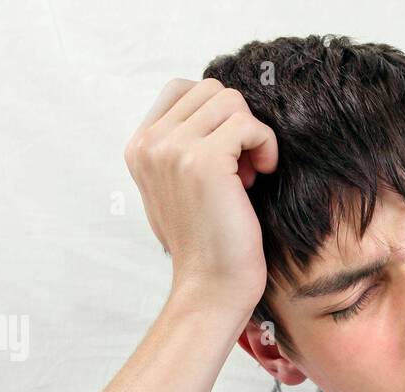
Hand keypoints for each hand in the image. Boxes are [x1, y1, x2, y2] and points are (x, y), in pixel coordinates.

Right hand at [124, 78, 277, 316]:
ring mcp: (173, 150)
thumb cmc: (206, 244)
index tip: (226, 159)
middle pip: (210, 90)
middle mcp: (149, 144)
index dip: (216, 117)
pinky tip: (262, 177)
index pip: (183, 89)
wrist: (211, 288)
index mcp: (139, 147)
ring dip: (251, 134)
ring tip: (250, 176)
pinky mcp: (205, 162)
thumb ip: (181, 146)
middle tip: (242, 170)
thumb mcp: (179, 187)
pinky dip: (265, 146)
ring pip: (231, 101)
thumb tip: (213, 110)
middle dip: (235, 124)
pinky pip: (248, 124)